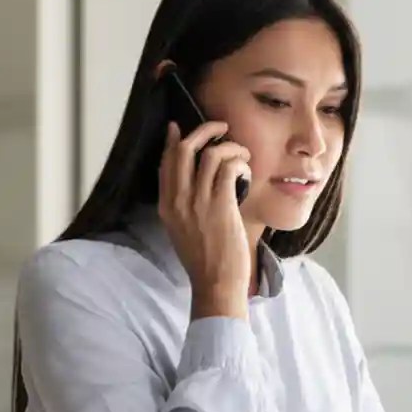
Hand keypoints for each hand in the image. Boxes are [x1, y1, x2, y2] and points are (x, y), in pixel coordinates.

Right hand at [158, 120, 252, 320]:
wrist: (215, 284)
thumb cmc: (205, 261)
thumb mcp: (182, 231)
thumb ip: (184, 206)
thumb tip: (196, 183)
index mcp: (166, 206)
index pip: (165, 163)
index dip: (172, 141)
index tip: (178, 127)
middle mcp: (178, 200)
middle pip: (184, 150)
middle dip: (203, 131)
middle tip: (220, 127)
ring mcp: (199, 202)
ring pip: (210, 154)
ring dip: (230, 147)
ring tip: (242, 153)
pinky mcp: (221, 206)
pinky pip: (229, 168)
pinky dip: (240, 162)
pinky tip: (247, 170)